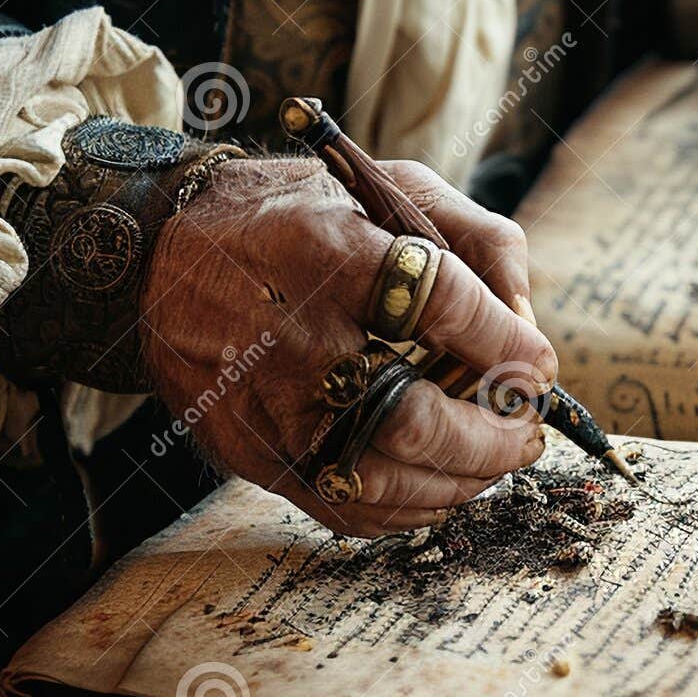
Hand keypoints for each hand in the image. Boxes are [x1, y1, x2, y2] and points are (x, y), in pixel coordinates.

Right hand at [141, 157, 557, 537]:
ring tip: (497, 456)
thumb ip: (478, 242)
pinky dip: (409, 505)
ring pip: (384, 479)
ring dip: (461, 480)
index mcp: (330, 251)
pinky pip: (344, 507)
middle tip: (528, 427)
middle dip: (494, 436)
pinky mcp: (250, 453)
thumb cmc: (297, 218)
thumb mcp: (390, 189)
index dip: (506, 343)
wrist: (158, 254)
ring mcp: (265, 407)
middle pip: (414, 418)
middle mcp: (291, 336)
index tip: (539, 364)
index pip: (442, 304)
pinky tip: (442, 479)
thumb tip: (527, 324)